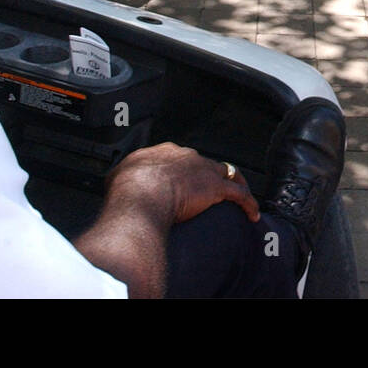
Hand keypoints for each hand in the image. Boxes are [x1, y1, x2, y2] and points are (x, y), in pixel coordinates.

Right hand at [106, 142, 258, 226]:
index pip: (178, 157)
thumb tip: (115, 182)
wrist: (140, 196)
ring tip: (238, 194)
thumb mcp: (117, 177)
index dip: (182, 169)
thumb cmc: (126, 190)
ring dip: (234, 183)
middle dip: (207, 174)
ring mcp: (203, 170)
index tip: (181, 180)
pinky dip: (248, 203)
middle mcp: (186, 156)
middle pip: (204, 162)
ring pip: (227, 172)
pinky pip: (239, 194)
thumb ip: (121, 177)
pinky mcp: (216, 188)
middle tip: (207, 190)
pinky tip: (252, 213)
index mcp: (163, 153)